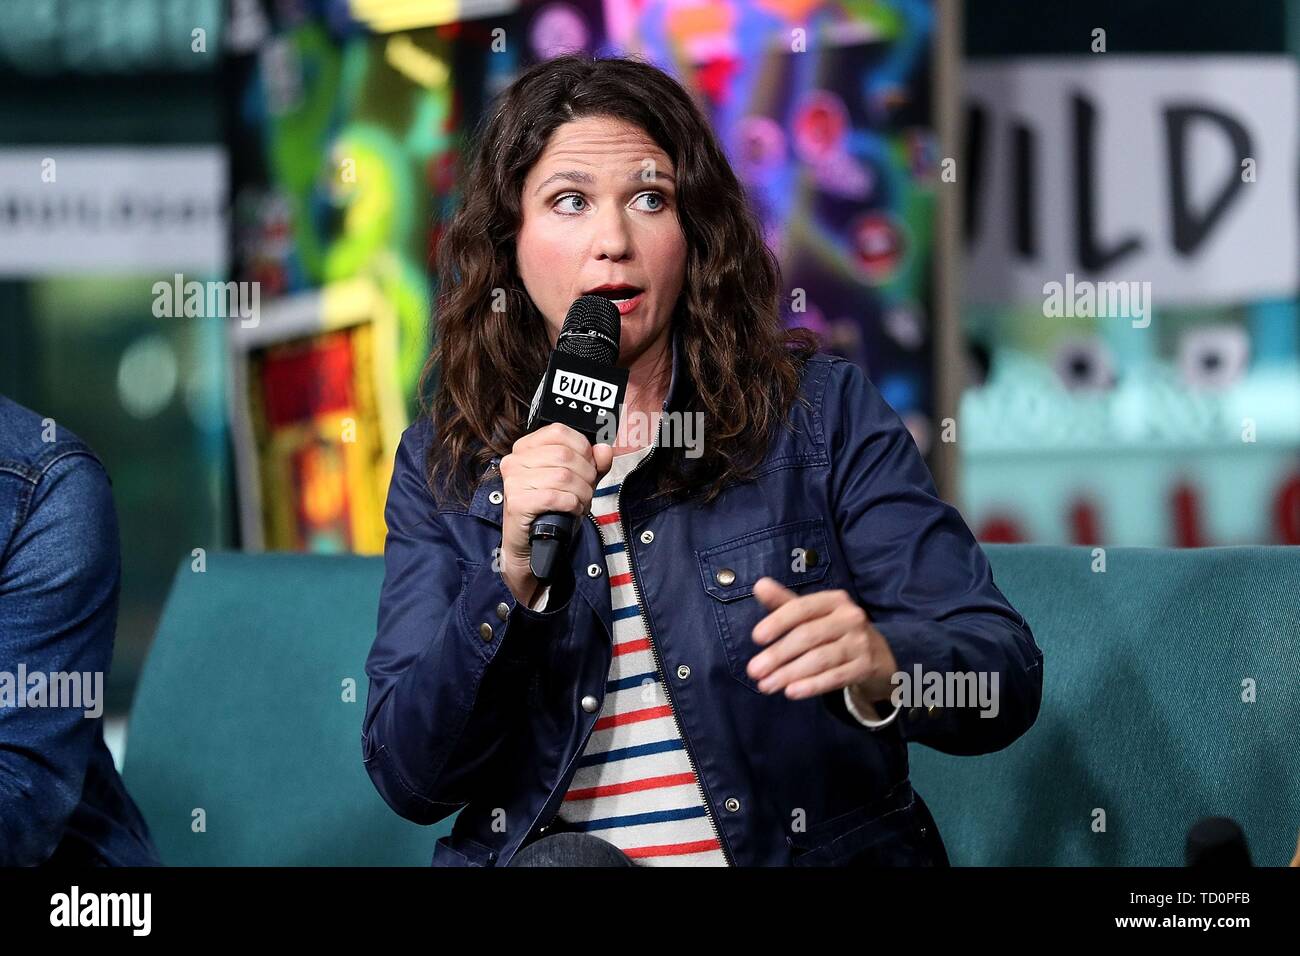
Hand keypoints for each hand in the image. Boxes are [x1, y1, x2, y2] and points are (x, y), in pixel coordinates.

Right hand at [498, 423, 613, 603]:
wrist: (531, 544)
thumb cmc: (550, 510)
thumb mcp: (576, 482)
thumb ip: (593, 464)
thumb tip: (604, 449)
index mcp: (526, 447)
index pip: (559, 431)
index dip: (583, 448)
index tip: (589, 465)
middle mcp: (515, 460)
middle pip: (564, 455)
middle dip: (586, 475)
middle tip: (587, 490)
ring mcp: (513, 482)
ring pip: (563, 476)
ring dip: (581, 493)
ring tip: (580, 502)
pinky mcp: (517, 503)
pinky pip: (555, 496)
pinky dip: (571, 504)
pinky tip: (572, 510)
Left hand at [747, 578, 897, 706]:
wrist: (878, 655)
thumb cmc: (834, 631)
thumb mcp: (812, 614)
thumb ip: (784, 603)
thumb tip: (759, 585)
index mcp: (834, 600)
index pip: (802, 608)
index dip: (778, 622)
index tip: (755, 638)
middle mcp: (850, 617)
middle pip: (808, 636)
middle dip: (778, 654)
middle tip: (753, 671)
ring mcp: (860, 643)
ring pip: (820, 659)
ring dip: (789, 673)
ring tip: (766, 685)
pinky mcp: (865, 666)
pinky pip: (835, 677)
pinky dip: (812, 686)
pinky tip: (791, 692)